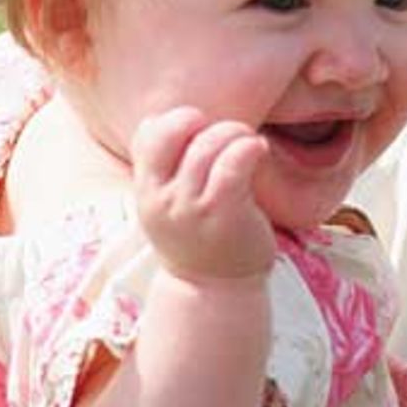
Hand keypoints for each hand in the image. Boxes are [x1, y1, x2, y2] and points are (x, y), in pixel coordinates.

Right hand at [132, 107, 276, 281]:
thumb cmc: (200, 235)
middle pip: (174, 130)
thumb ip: (166, 165)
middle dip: (204, 121)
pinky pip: (233, 163)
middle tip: (228, 136)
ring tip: (250, 145)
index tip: (202, 134)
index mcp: (146, 190)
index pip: (148, 132)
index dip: (177, 120)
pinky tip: (259, 151)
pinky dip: (249, 147)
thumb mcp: (169, 201)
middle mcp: (162, 198)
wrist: (215, 290)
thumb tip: (165, 116)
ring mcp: (190, 208)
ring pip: (208, 144)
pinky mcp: (223, 214)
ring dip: (235, 133)